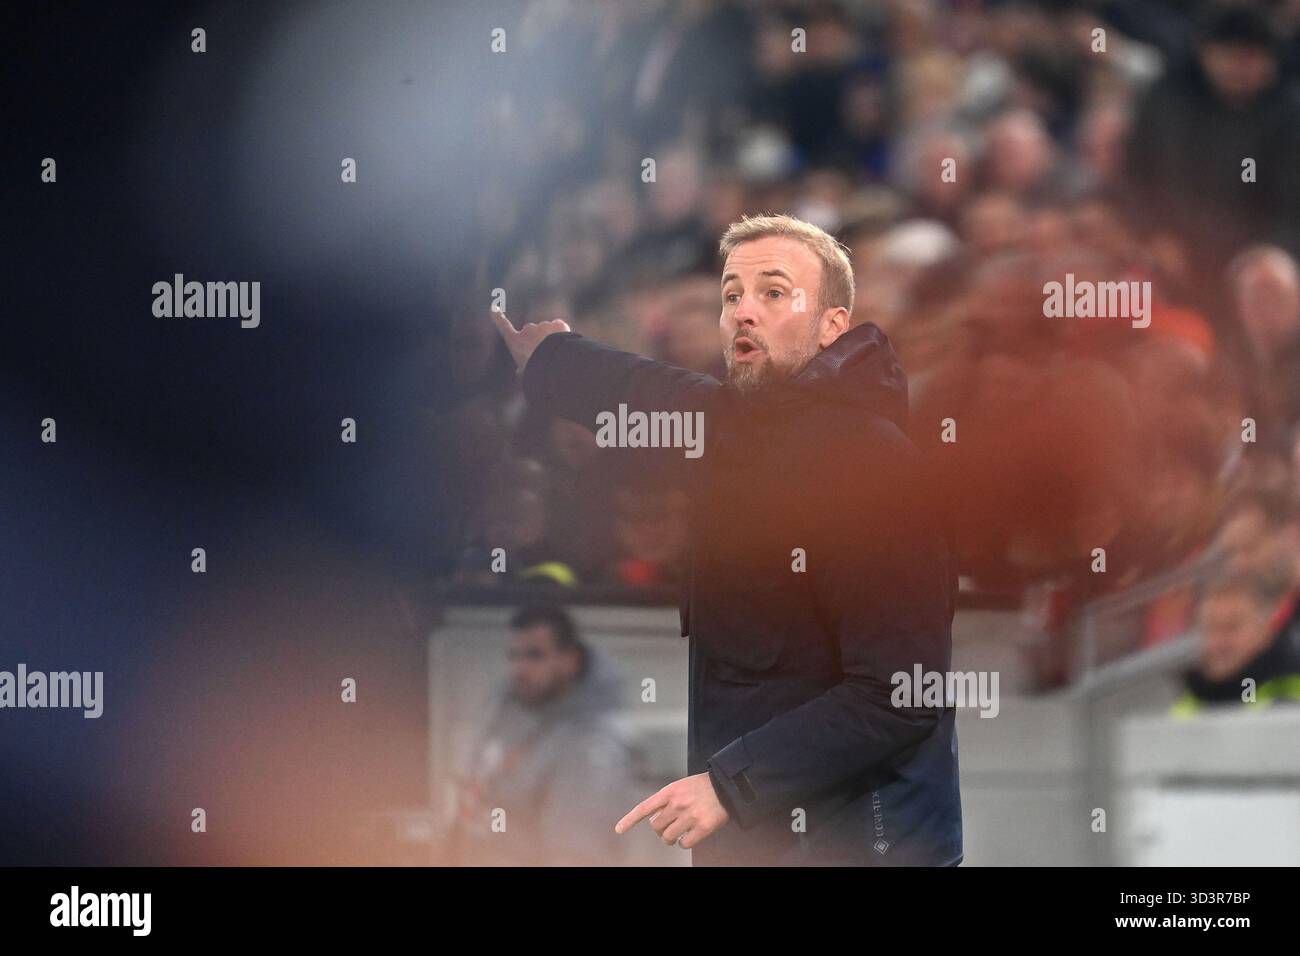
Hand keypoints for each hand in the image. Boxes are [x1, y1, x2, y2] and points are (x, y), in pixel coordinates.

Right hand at [488, 309, 570, 371]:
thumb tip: (520, 371)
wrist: (552, 363)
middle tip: (545, 358)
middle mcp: (528, 330)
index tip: (494, 308)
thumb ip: (521, 371)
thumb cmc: (536, 372)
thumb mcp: (523, 375)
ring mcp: (543, 326)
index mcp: (516, 342)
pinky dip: (562, 333)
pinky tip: (563, 345)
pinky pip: (560, 326)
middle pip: (534, 335)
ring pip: (548, 332)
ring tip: (555, 354)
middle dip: (539, 343)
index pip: (504, 327)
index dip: (498, 318)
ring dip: (551, 340)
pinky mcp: (557, 325)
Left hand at [614, 771, 729, 848]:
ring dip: (670, 838)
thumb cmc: (701, 786)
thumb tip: (653, 820)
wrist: (725, 786)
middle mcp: (677, 804)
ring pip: (668, 837)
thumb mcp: (679, 786)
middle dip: (660, 829)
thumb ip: (666, 800)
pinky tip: (688, 837)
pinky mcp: (702, 828)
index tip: (619, 830)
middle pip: (656, 827)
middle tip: (668, 827)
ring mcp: (689, 817)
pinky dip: (683, 843)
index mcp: (669, 792)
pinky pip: (684, 844)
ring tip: (677, 833)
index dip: (630, 820)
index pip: (644, 808)